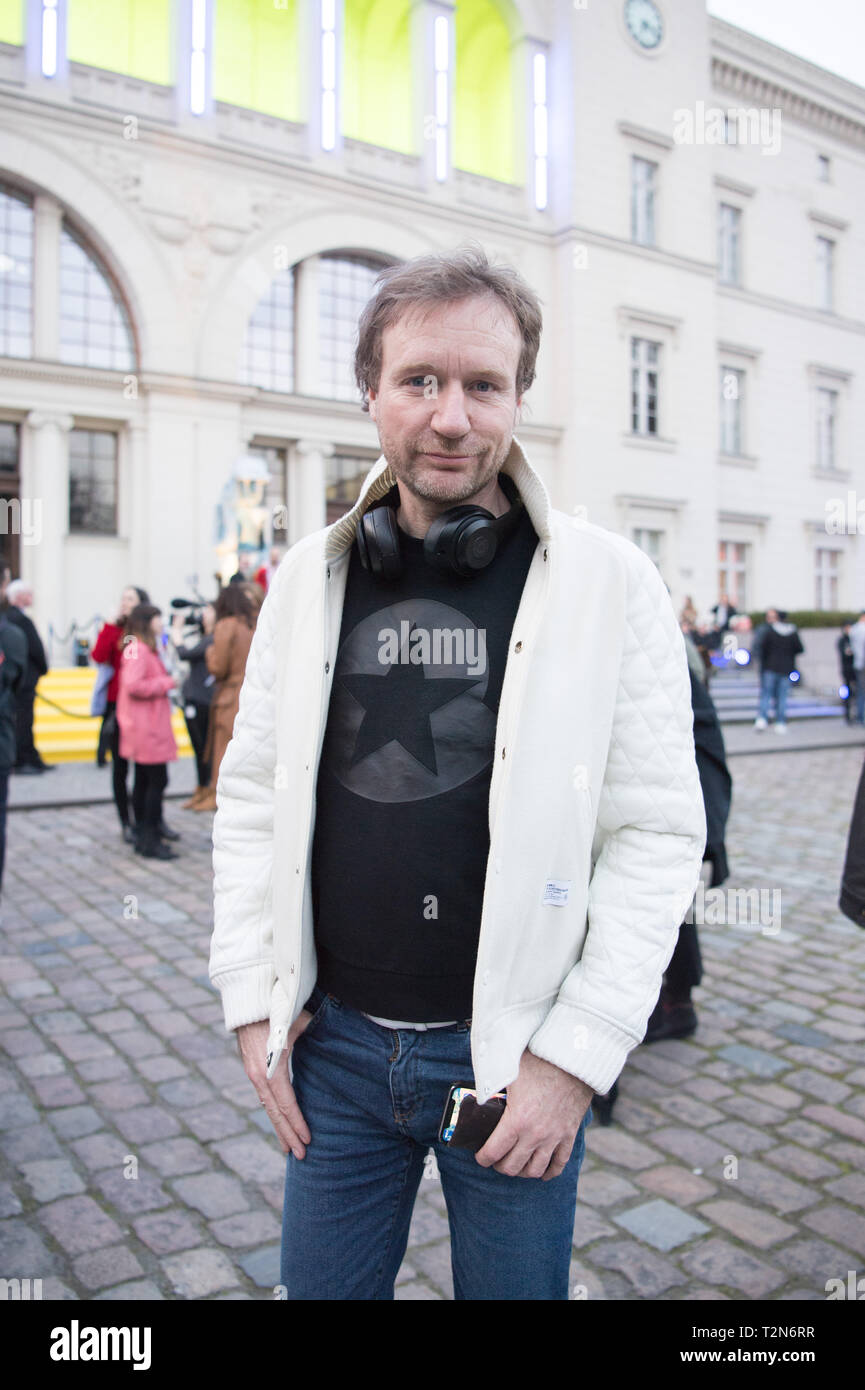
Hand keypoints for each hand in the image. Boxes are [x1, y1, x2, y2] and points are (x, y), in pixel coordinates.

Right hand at [236, 1012, 313, 1158]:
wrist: (249, 1003)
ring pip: (268, 1109)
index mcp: (271, 1069)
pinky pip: (264, 1099)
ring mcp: (254, 1075)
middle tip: (300, 1156)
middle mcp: (260, 1076)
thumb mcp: (298, 1021)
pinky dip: (273, 1114)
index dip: (297, 1123)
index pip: (286, 1103)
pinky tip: (280, 1124)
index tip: (308, 1140)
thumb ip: (315, 1032)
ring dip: (279, 1129)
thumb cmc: (277, 1009)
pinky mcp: (253, 1071)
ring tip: (289, 1148)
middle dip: (288, 1135)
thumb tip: (336, 1034)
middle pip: (275, 1113)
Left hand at [474, 1050, 592, 1180]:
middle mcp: (535, 1134)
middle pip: (512, 1166)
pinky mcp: (569, 1135)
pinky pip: (559, 1164)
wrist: (574, 1059)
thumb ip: (490, 1083)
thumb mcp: (509, 1070)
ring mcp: (554, 1137)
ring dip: (522, 1171)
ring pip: (534, 1170)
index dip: (483, 1158)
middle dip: (499, 1166)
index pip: (493, 1152)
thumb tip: (474, 1091)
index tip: (480, 1156)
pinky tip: (541, 1172)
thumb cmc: (540, 1061)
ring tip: (515, 1165)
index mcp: (517, 1120)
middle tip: (495, 1159)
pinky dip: (549, 1172)